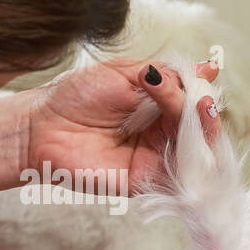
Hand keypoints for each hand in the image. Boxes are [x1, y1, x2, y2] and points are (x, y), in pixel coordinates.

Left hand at [21, 59, 222, 191]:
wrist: (41, 127)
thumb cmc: (75, 97)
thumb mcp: (125, 73)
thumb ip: (165, 74)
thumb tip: (208, 69)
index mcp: (157, 107)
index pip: (193, 99)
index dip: (201, 89)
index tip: (202, 75)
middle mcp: (162, 133)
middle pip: (201, 125)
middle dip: (203, 107)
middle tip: (198, 95)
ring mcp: (158, 157)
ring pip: (200, 149)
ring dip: (206, 128)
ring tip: (198, 108)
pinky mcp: (151, 180)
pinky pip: (185, 175)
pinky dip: (196, 159)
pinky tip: (192, 139)